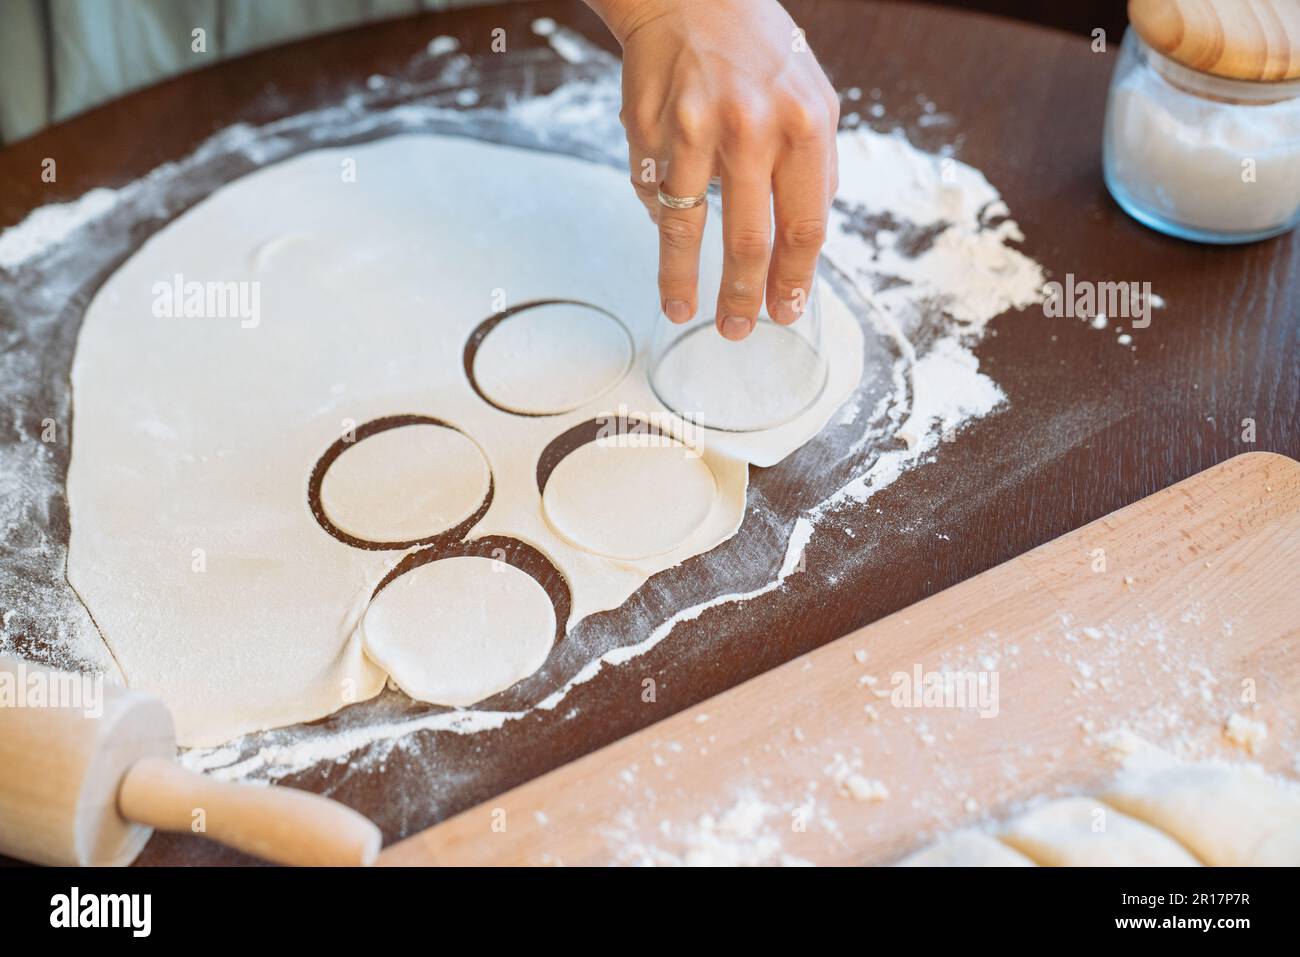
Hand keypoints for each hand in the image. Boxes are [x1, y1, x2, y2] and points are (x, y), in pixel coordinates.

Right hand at [589, 0, 838, 340]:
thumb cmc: (757, 47)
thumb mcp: (813, 96)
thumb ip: (815, 167)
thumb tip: (804, 238)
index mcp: (805, 123)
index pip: (805, 225)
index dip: (794, 278)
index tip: (785, 311)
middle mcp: (751, 127)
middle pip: (749, 239)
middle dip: (743, 297)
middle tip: (738, 330)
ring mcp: (694, 129)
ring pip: (687, 227)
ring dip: (684, 281)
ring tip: (684, 310)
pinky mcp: (648, 129)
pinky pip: (653, 193)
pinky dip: (661, 221)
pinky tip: (667, 241)